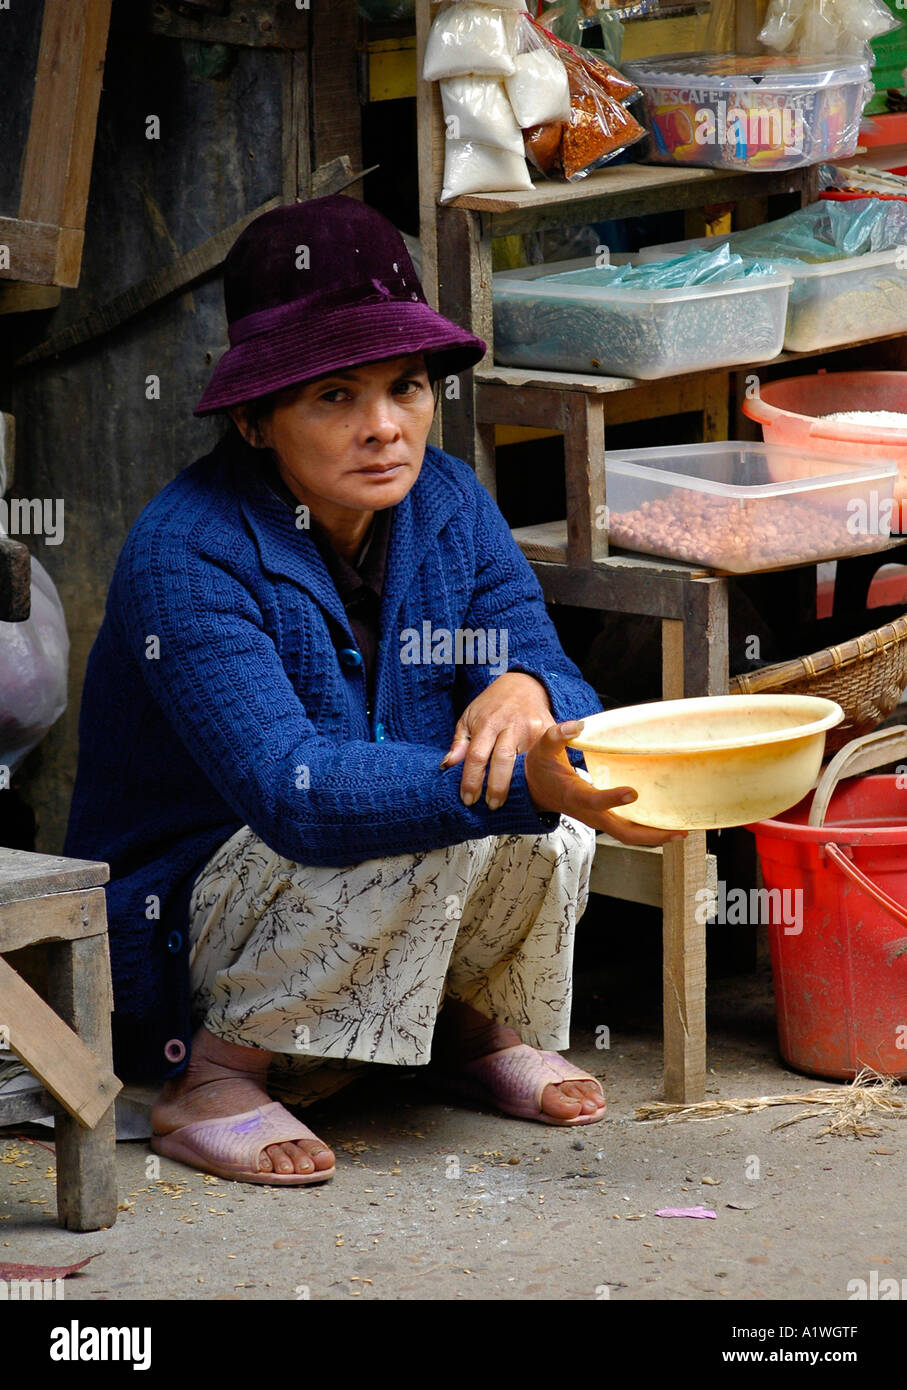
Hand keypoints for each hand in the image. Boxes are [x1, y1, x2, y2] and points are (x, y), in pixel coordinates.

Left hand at [441, 672, 556, 809]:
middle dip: (496, 786)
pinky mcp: (548, 730)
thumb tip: (447, 765)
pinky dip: (539, 772)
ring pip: (526, 761)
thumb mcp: (469, 717)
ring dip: (518, 784)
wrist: (523, 684)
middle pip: (503, 760)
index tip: (468, 798)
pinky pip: (543, 755)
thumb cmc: (492, 704)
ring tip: (512, 802)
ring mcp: (531, 728)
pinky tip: (535, 787)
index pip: (476, 756)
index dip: (471, 779)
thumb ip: (459, 742)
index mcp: (487, 723)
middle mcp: (510, 725)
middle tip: (491, 805)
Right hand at [524, 719, 687, 847]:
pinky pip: (628, 830)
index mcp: (573, 794)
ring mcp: (597, 819)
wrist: (535, 791)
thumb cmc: (541, 768)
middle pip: (621, 832)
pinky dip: (648, 831)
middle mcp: (588, 812)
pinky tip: (668, 824)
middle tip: (677, 830)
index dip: (612, 799)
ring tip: (681, 831)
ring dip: (654, 836)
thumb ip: (557, 735)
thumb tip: (578, 725)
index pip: (593, 801)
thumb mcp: (543, 748)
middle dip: (650, 835)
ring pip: (628, 835)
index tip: (633, 793)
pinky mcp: (604, 819)